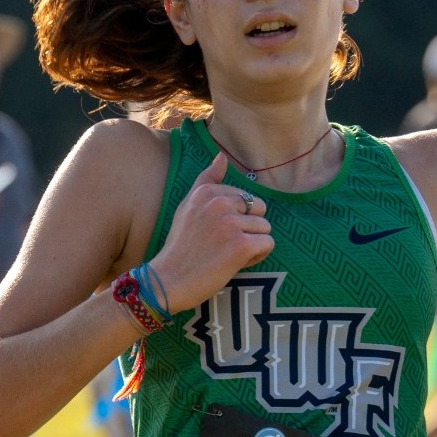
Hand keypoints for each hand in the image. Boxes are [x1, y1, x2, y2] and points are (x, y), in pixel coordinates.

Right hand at [145, 153, 274, 310]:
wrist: (168, 280)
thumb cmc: (180, 246)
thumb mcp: (187, 207)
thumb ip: (206, 180)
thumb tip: (222, 156)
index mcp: (207, 192)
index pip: (245, 198)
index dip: (237, 218)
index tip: (215, 232)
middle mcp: (219, 203)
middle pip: (259, 211)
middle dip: (248, 229)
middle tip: (224, 244)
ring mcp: (231, 224)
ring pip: (265, 229)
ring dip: (252, 245)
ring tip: (227, 255)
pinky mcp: (241, 245)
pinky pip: (267, 245)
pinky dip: (256, 257)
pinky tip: (234, 263)